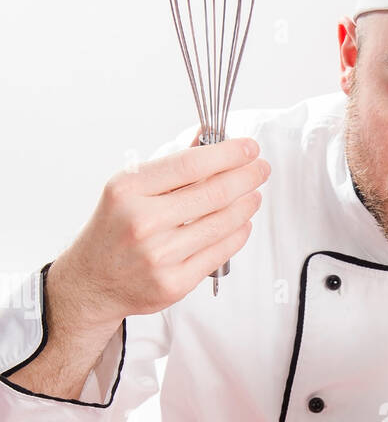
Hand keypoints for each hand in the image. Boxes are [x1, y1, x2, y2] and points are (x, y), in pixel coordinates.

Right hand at [58, 137, 270, 325]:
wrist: (93, 281)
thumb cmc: (114, 229)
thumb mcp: (129, 189)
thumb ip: (170, 166)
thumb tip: (209, 138)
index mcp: (129, 189)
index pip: (190, 164)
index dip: (228, 154)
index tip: (249, 148)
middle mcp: (143, 222)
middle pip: (212, 193)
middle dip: (246, 177)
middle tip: (261, 169)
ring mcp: (159, 256)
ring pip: (221, 225)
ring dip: (245, 206)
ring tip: (254, 195)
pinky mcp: (174, 283)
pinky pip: (219, 254)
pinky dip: (237, 235)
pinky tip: (242, 223)